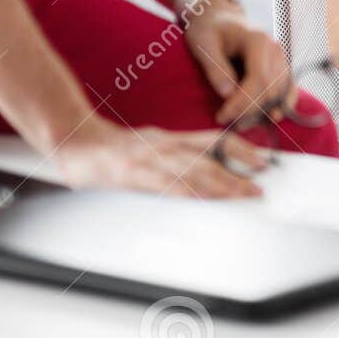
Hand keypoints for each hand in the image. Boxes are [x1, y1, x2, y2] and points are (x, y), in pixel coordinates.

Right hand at [53, 119, 266, 198]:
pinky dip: (186, 191)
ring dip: (220, 183)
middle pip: (210, 157)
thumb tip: (206, 168)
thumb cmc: (114, 148)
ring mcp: (150, 159)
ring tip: (242, 194)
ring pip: (192, 170)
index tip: (262, 161)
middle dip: (237, 173)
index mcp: (171, 138)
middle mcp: (166, 145)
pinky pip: (164, 184)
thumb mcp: (152, 144)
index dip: (240, 149)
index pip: (214, 140)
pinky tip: (202, 198)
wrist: (75, 142)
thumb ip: (177, 154)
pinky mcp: (133, 173)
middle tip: (260, 186)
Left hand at [183, 0, 293, 125]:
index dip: (242, 102)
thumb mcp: (204, 44)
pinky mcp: (280, 67)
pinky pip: (287, 90)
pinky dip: (279, 105)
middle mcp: (275, 49)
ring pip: (280, 93)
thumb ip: (215, 68)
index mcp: (258, 40)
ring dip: (262, 112)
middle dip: (251, 111)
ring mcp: (281, 58)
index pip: (258, 79)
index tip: (222, 116)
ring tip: (241, 124)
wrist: (220, 17)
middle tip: (228, 124)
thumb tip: (227, 95)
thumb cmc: (209, 28)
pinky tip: (268, 119)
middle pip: (271, 89)